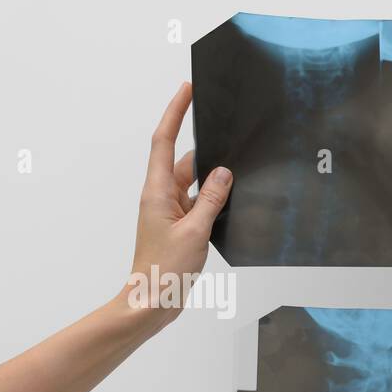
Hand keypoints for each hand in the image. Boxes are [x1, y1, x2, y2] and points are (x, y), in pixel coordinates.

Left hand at [124, 82, 232, 325]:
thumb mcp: (195, 231)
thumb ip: (212, 199)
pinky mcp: (180, 227)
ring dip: (214, 180)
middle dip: (205, 147)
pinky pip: (200, 203)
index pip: (164, 141)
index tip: (187, 90)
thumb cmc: (165, 269)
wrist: (153, 300)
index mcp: (157, 191)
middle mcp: (161, 197)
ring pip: (195, 184)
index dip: (175, 113)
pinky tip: (232, 202)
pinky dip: (215, 200)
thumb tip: (224, 172)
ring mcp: (170, 212)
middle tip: (229, 132)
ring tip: (238, 172)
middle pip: (183, 160)